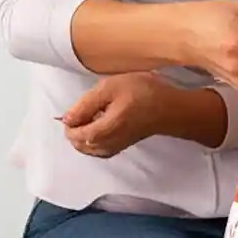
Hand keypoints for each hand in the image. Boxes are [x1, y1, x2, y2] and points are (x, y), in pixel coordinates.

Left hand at [59, 73, 226, 156]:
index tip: (78, 106)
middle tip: (83, 110)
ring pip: (88, 149)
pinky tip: (100, 125)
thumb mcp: (111, 88)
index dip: (69, 121)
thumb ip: (85, 104)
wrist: (171, 108)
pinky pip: (98, 149)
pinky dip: (92, 140)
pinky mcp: (122, 146)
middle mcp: (107, 144)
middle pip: (79, 145)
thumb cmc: (143, 93)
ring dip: (83, 135)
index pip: (74, 135)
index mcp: (103, 130)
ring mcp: (115, 148)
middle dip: (74, 129)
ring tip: (91, 117)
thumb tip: (66, 118)